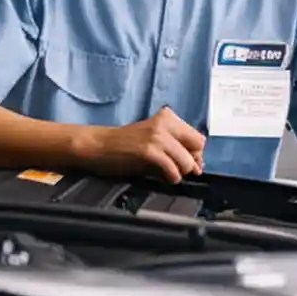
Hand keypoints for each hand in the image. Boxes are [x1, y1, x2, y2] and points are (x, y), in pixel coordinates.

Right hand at [75, 107, 205, 181]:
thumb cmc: (124, 145)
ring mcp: (157, 136)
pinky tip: (163, 178)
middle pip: (198, 146)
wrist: (98, 145)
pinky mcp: (148, 151)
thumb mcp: (153, 140)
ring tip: (168, 174)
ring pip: (187, 160)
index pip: (197, 137)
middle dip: (191, 162)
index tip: (187, 162)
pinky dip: (172, 177)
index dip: (195, 153)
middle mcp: (165, 123)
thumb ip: (174, 148)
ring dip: (181, 172)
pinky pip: (173, 169)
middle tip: (179, 170)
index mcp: (167, 117)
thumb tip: (197, 165)